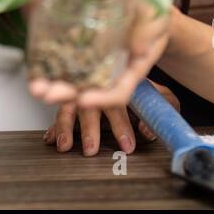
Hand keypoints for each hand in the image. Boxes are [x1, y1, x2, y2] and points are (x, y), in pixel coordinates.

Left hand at [30, 0, 172, 109]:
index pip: (118, 93)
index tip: (83, 100)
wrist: (142, 7)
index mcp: (133, 70)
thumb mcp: (155, 18)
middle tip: (46, 95)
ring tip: (35, 87)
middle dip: (67, 95)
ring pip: (74, 81)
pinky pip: (66, 62)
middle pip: (90, 91)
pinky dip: (50, 66)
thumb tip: (138, 50)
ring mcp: (96, 63)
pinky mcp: (84, 51)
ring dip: (53, 85)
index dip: (101, 99)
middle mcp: (112, 72)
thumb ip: (148, 32)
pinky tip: (35, 67)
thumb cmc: (152, 13)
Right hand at [42, 82, 179, 153]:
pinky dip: (54, 126)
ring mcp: (83, 93)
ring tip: (64, 145)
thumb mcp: (162, 97)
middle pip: (91, 106)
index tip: (127, 146)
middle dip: (90, 129)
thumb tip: (149, 129)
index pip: (119, 103)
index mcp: (121, 83)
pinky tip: (49, 138)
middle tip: (91, 149)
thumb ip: (163, 108)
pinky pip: (60, 111)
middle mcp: (98, 86)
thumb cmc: (146, 93)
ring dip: (66, 127)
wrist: (134, 64)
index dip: (121, 125)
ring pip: (70, 107)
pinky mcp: (72, 102)